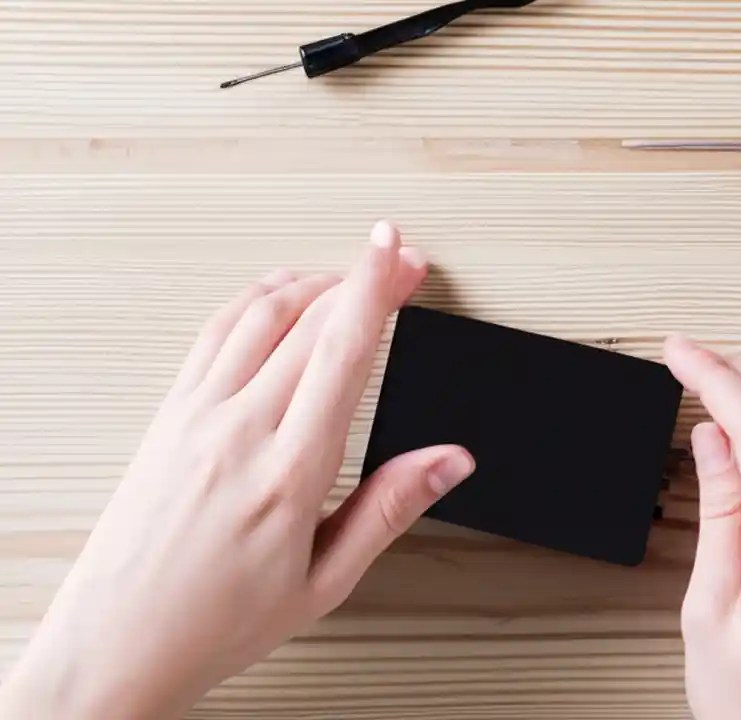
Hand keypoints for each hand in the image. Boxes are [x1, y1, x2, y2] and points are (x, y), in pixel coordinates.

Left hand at [0, 222, 474, 719]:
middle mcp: (238, 432)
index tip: (400, 254)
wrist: (118, 641)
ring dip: (311, 280)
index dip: (377, 290)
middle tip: (398, 260)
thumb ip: (391, 509)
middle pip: (309, 320)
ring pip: (259, 314)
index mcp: (289, 473)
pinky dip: (256, 298)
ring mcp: (196, 417)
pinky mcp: (169, 415)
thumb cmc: (217, 620)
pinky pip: (214, 332)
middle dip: (362, 277)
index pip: (344, 352)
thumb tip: (449, 462)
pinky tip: (279, 296)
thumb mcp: (326, 581)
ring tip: (348, 272)